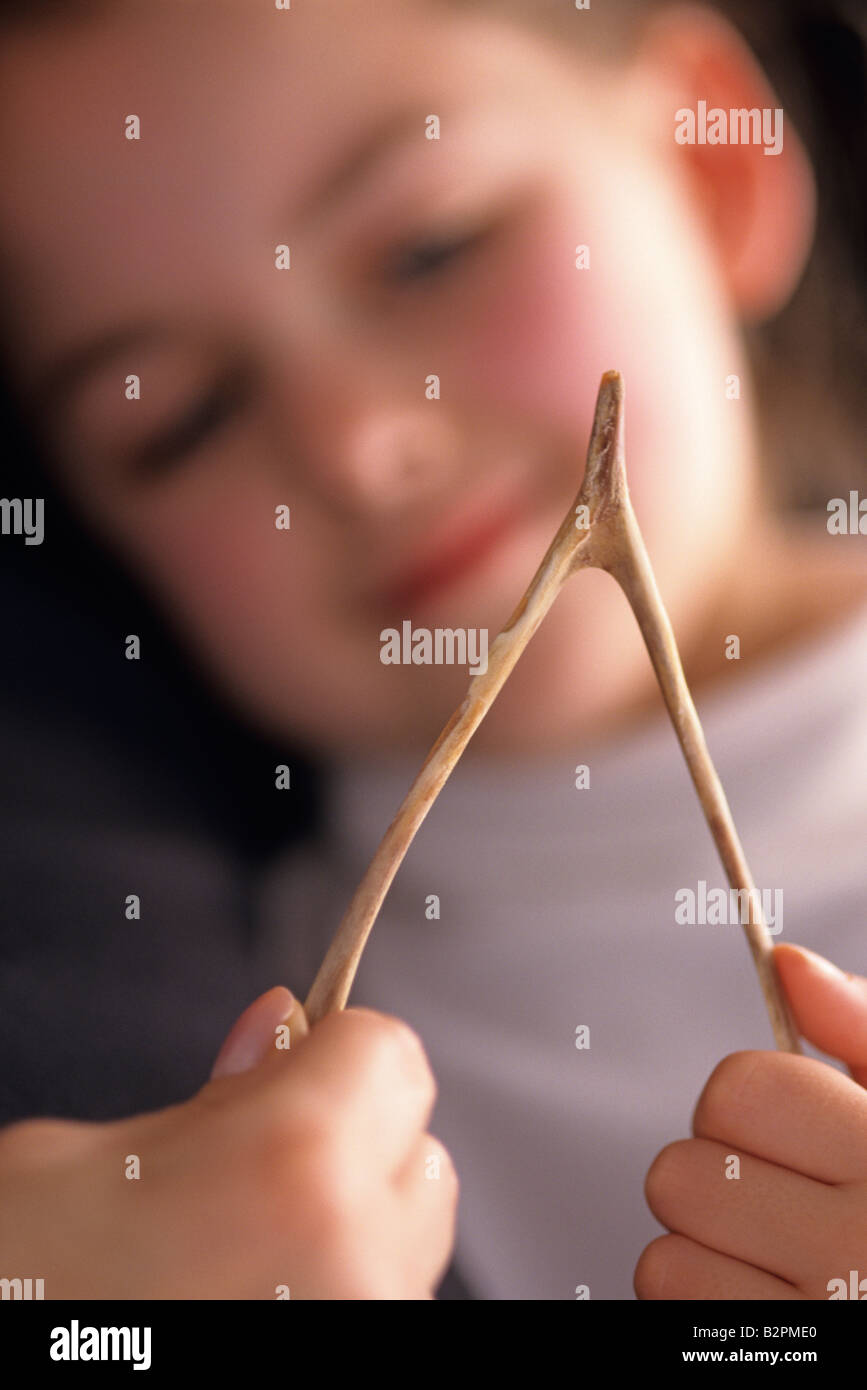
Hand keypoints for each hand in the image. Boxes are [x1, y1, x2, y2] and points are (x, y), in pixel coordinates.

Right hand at [0, 987, 457, 1298]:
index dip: (334, 1048)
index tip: (292, 1064)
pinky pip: (388, 1294)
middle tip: (255, 1168)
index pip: (391, 1052)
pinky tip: (257, 1293)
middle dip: (352, 1138)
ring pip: (411, 1232)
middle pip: (417, 1144)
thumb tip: (279, 1024)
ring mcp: (368, 1327)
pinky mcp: (367, 1369)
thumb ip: (214, 1089)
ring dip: (356, 1219)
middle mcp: (357, 1255)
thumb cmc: (21, 1285)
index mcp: (292, 1164)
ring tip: (248, 1248)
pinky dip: (343, 1280)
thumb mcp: (76, 1158)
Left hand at [635, 945, 866, 1298]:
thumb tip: (789, 965)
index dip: (748, 1103)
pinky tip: (767, 1303)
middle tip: (784, 1200)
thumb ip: (862, 1028)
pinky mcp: (778, 1366)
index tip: (789, 1129)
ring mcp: (820, 1324)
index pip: (738, 1094)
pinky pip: (673, 1314)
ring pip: (666, 1258)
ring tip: (776, 1259)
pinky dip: (705, 1306)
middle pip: (683, 1175)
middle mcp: (861, 1251)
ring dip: (708, 1253)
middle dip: (720, 1179)